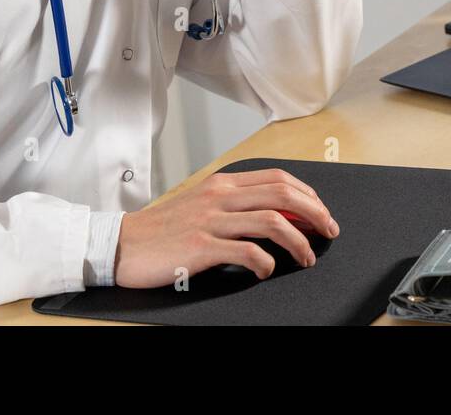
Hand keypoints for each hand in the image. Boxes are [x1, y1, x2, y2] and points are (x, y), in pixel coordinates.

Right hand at [112, 168, 338, 286]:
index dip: (308, 195)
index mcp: (223, 184)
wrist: (121, 244)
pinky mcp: (201, 247)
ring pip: (272, 222)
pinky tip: (267, 271)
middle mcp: (220, 197)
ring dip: (299, 242)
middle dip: (315, 213)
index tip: (321, 212)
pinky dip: (266, 263)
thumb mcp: (201, 205)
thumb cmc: (161, 229)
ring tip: (306, 258)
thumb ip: (234, 205)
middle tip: (328, 232)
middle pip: (283, 195)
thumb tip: (276, 214)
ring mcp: (211, 221)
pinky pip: (248, 252)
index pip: (278, 178)